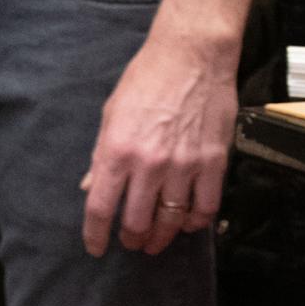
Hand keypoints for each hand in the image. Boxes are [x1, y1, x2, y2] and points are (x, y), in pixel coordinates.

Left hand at [79, 31, 236, 255]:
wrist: (191, 57)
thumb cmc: (145, 80)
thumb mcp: (111, 114)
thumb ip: (101, 154)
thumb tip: (90, 186)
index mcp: (117, 150)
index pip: (100, 206)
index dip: (95, 234)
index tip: (96, 248)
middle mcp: (149, 163)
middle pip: (137, 221)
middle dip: (132, 239)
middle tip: (131, 243)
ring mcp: (184, 165)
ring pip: (172, 219)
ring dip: (162, 236)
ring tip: (155, 241)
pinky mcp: (214, 163)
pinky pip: (205, 207)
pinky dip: (195, 222)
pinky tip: (186, 224)